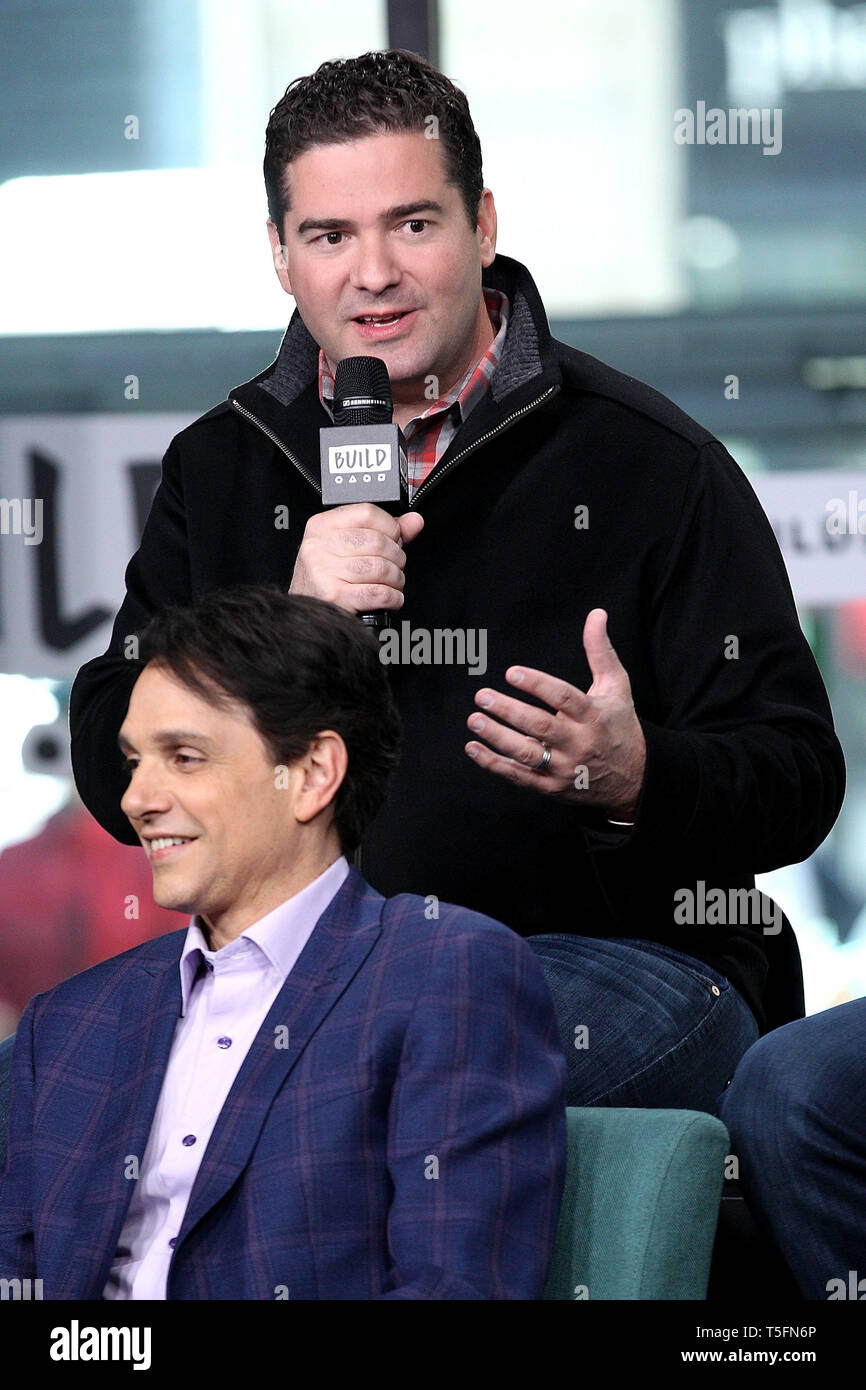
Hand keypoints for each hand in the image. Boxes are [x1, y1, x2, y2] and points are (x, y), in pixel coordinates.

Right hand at [290, 503, 423, 612]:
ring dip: (396, 579)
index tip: (394, 539)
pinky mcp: (334, 596)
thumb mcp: (347, 548)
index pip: (367, 513)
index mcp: (321, 526)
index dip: (390, 527)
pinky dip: (393, 598)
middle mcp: (319, 546)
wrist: (304, 616)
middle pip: (377, 542)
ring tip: (391, 584)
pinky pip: (378, 593)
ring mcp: (324, 571)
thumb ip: (384, 531)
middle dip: (396, 557)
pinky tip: (389, 598)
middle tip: (394, 567)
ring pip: (381, 568)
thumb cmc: (327, 580)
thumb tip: (414, 521)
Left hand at [464, 608, 645, 819]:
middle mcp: (579, 743)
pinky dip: (494, 764)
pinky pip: (519, 776)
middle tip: (482, 696)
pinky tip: (473, 748)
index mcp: (594, 716)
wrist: (634, 778)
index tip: (511, 672)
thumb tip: (596, 614)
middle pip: (540, 726)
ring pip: (526, 754)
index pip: (564, 698)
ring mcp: (564, 768)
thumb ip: (601, 651)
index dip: (537, 685)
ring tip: (474, 720)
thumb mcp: (617, 687)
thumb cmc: (619, 725)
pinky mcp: (552, 786)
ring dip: (497, 738)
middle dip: (509, 711)